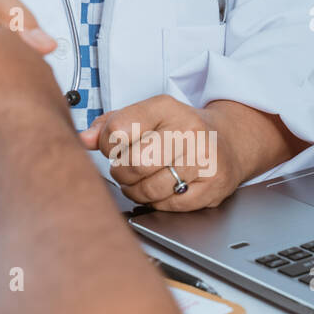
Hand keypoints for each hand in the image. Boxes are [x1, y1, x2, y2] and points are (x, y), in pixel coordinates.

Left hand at [79, 94, 249, 210]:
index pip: (117, 129)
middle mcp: (188, 131)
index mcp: (165, 108)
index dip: (106, 145)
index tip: (112, 148)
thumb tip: (83, 139)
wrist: (229, 140)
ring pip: (149, 189)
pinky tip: (161, 189)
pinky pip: (169, 206)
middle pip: (134, 163)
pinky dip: (158, 202)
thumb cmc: (179, 129)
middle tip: (125, 169)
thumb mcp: (145, 115)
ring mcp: (203, 160)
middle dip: (121, 172)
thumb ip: (109, 124)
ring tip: (141, 180)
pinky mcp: (213, 187)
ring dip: (136, 191)